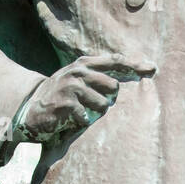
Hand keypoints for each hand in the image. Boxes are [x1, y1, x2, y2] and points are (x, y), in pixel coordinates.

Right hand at [18, 51, 155, 141]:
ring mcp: (71, 86)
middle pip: (113, 86)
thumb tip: (124, 82)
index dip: (134, 64)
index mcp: (84, 64)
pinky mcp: (65, 103)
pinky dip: (82, 122)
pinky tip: (72, 120)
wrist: (31, 108)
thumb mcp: (78, 80)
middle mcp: (78, 72)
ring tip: (82, 113)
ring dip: (96, 113)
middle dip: (109, 100)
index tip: (152, 68)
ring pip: (103, 104)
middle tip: (93, 105)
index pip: (115, 61)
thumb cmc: (61, 95)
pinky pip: (86, 117)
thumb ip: (98, 77)